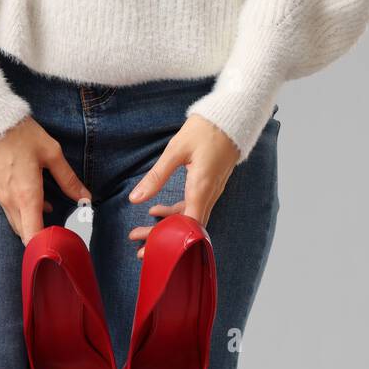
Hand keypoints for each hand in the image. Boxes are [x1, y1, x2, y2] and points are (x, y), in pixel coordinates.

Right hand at [0, 117, 90, 244]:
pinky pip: (8, 209)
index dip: (46, 246)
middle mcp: (10, 201)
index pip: (33, 236)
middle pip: (24, 234)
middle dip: (40, 236)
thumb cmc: (20, 134)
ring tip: (49, 210)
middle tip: (58, 229)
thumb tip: (85, 197)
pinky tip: (34, 197)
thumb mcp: (51, 153)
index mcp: (26, 196)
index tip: (60, 243)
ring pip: (16, 222)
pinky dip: (22, 210)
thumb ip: (68, 179)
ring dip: (31, 222)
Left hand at [127, 114, 239, 257]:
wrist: (232, 119)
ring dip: (166, 229)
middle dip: (163, 240)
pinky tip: (156, 210)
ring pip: (189, 220)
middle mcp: (209, 195)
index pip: (188, 227)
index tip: (151, 249)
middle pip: (187, 229)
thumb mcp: (175, 150)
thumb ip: (156, 176)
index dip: (170, 242)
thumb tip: (135, 198)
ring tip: (141, 232)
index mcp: (201, 188)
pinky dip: (175, 214)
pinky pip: (193, 209)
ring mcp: (211, 193)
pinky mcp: (209, 189)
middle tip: (139, 248)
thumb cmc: (206, 129)